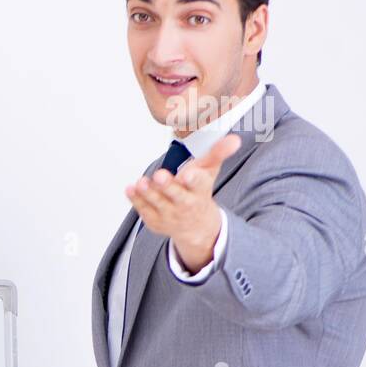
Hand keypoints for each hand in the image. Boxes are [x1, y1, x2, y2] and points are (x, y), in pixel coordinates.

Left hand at [126, 132, 238, 270]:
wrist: (195, 227)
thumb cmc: (199, 193)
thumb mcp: (209, 172)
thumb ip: (218, 153)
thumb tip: (235, 139)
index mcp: (199, 191)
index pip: (198, 184)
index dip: (193, 179)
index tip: (188, 174)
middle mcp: (185, 204)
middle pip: (176, 195)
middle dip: (168, 186)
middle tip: (159, 175)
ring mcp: (169, 214)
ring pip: (157, 202)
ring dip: (148, 192)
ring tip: (141, 182)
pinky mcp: (154, 220)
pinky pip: (143, 210)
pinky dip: (136, 200)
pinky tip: (130, 189)